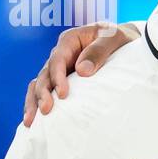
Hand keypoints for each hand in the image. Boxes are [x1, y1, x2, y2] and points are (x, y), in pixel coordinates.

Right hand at [23, 21, 139, 126]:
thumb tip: (82, 71)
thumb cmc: (119, 37)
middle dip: (42, 93)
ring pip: (40, 84)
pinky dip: (39, 103)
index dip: (57, 77)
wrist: (126, 42)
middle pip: (44, 74)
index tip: (63, 94)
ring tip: (31, 121)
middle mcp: (60, 54)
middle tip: (46, 111)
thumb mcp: (113, 37)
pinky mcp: (63, 80)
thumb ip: (98, 51)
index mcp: (69, 40)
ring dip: (34, 101)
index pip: (57, 60)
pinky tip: (35, 120)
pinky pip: (47, 91)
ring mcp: (60, 68)